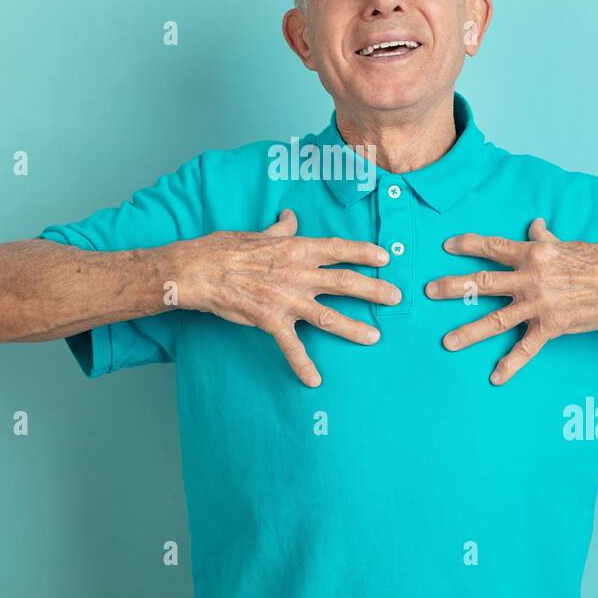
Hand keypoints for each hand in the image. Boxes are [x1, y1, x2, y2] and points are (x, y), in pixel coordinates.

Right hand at [177, 208, 400, 386]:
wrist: (201, 270)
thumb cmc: (227, 248)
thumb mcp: (259, 233)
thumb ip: (281, 230)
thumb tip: (291, 217)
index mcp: (297, 249)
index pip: (338, 248)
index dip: (364, 251)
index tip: (385, 256)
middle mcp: (298, 274)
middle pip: (345, 282)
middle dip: (374, 290)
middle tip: (397, 297)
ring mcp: (286, 299)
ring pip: (328, 316)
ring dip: (354, 328)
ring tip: (375, 338)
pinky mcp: (271, 321)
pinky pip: (291, 347)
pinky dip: (303, 365)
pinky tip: (314, 381)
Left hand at [424, 217, 597, 384]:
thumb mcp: (571, 243)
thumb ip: (546, 239)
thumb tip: (534, 226)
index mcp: (533, 254)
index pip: (493, 247)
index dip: (468, 244)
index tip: (447, 245)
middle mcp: (530, 279)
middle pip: (483, 282)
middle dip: (453, 287)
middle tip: (428, 291)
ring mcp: (538, 305)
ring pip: (495, 319)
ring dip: (469, 332)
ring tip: (447, 342)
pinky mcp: (551, 327)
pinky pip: (526, 349)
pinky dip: (510, 365)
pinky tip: (495, 377)